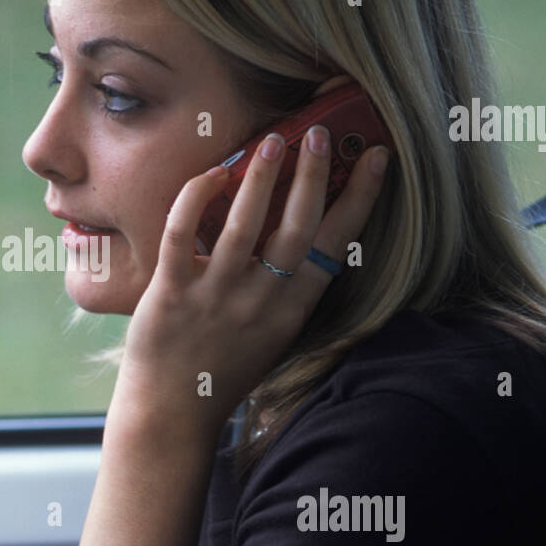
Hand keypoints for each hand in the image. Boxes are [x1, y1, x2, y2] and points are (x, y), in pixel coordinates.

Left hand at [113, 125, 389, 439]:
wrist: (172, 412)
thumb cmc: (223, 369)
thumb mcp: (273, 334)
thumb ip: (289, 289)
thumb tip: (305, 226)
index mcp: (291, 310)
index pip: (334, 244)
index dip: (359, 197)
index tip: (374, 156)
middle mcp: (260, 302)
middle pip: (296, 228)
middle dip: (312, 175)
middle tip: (317, 132)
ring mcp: (215, 296)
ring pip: (244, 226)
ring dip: (260, 178)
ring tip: (272, 141)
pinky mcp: (171, 293)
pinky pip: (183, 235)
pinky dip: (196, 199)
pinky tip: (210, 174)